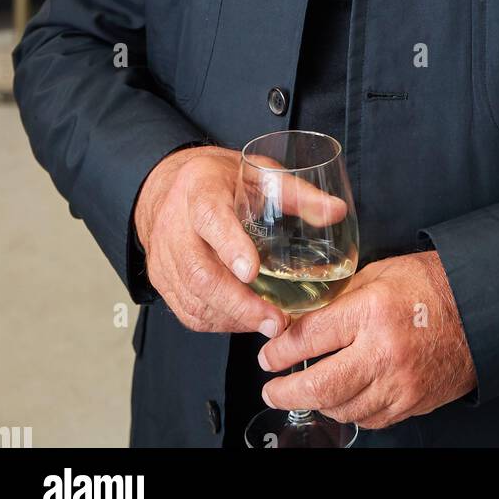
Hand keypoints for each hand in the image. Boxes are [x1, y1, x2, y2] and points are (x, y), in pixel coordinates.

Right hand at [133, 145, 344, 335]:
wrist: (171, 186)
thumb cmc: (220, 180)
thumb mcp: (258, 173)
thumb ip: (296, 194)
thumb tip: (336, 211)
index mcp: (201, 190)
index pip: (210, 219)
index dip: (230, 246)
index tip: (253, 271)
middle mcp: (176, 225)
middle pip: (199, 271)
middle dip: (239, 302)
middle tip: (275, 319)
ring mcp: (164, 257)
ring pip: (192, 298)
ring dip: (232, 318)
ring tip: (269, 324)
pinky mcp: (162, 281)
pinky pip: (188, 311)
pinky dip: (218, 322)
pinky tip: (245, 321)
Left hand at [257, 250, 476, 429]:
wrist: (480, 308)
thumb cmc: (430, 286)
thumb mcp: (378, 275)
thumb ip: (338, 298)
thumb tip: (299, 319)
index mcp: (371, 311)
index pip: (310, 338)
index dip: (280, 351)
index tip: (268, 356)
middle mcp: (383, 352)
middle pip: (319, 385)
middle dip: (285, 391)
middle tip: (271, 390)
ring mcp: (399, 383)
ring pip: (342, 408)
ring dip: (317, 402)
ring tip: (305, 391)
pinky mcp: (411, 403)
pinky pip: (368, 418)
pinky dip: (349, 410)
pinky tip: (342, 397)